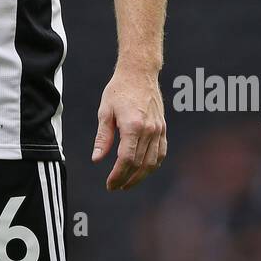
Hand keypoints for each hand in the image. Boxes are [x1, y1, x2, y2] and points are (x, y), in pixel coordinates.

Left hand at [91, 64, 166, 189]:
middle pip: (139, 164)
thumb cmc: (118, 90)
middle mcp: (149, 129)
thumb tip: (97, 159)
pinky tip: (143, 171)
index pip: (126, 159)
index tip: (109, 184)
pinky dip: (153, 165)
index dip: (118, 175)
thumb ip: (102, 137)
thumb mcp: (105, 112)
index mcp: (133, 125)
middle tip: (115, 187)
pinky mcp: (163, 127)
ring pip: (152, 162)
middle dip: (127, 179)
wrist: (139, 73)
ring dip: (140, 176)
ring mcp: (158, 129)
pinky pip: (161, 152)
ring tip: (127, 183)